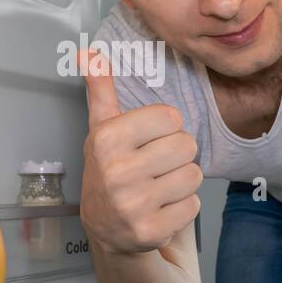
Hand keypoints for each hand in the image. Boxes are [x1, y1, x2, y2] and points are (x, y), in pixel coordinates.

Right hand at [79, 50, 202, 256]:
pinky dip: (183, 207)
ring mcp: (132, 204)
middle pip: (186, 145)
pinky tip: (161, 208)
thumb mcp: (102, 128)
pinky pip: (193, 206)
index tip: (147, 141)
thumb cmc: (110, 168)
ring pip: (193, 175)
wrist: (105, 228)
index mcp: (106, 139)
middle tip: (155, 166)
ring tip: (159, 187)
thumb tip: (89, 51)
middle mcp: (116, 171)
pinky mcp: (150, 231)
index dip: (165, 128)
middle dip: (177, 155)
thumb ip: (101, 89)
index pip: (170, 117)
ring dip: (182, 181)